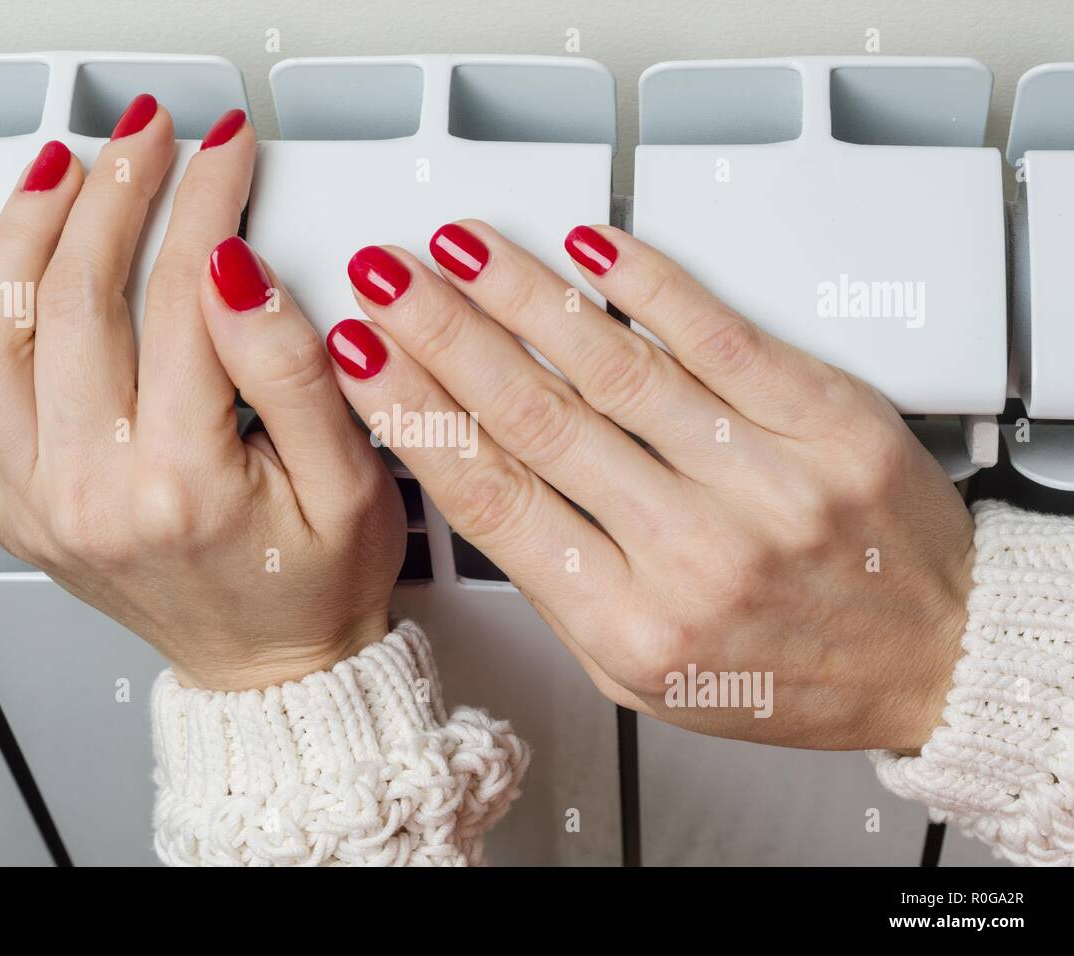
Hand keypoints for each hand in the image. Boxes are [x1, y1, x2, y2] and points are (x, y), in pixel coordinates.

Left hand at [0, 102, 403, 690]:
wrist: (273, 666)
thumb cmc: (313, 586)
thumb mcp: (353, 484)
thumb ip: (295, 375)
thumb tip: (239, 278)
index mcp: (184, 482)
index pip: (182, 295)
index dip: (207, 202)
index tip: (223, 156)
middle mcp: (93, 490)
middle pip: (80, 296)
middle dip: (116, 193)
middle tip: (148, 143)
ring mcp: (42, 499)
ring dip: (19, 236)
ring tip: (59, 178)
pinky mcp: (16, 508)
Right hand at [329, 223, 973, 751]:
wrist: (930, 658)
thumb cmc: (791, 670)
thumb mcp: (647, 675)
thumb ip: (567, 587)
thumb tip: (485, 479)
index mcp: (633, 628)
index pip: (493, 498)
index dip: (414, 412)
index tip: (366, 358)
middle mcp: (695, 556)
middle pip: (536, 419)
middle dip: (443, 335)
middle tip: (387, 281)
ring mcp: (764, 483)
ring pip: (612, 369)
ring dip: (521, 296)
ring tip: (460, 251)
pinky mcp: (824, 423)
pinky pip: (718, 336)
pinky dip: (646, 285)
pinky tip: (588, 250)